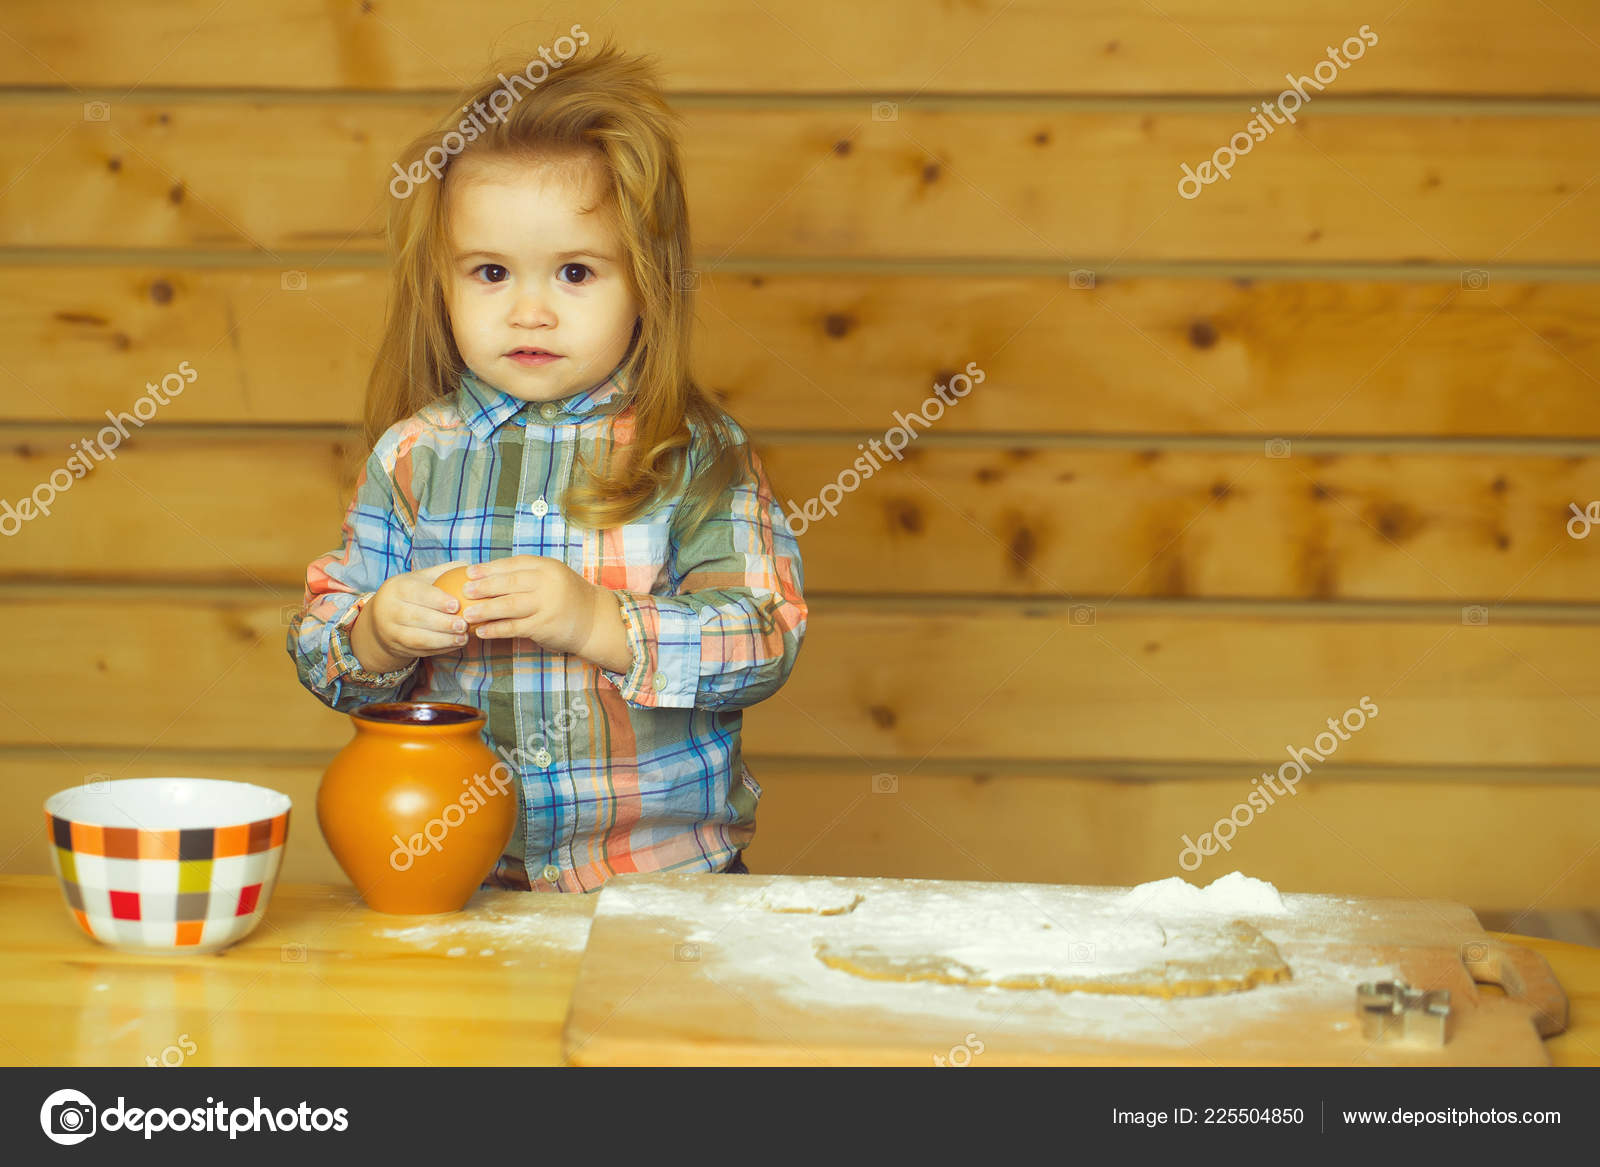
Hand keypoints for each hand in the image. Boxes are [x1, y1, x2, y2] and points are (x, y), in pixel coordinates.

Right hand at [359, 560, 473, 667]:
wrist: (382, 618)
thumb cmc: (411, 594)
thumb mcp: (420, 579)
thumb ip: (443, 572)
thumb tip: (470, 567)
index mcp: (396, 588)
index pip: (415, 593)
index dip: (436, 600)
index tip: (456, 605)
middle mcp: (389, 610)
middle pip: (416, 617)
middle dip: (442, 623)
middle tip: (464, 624)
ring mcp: (391, 632)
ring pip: (416, 638)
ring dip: (442, 640)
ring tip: (463, 638)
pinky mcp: (398, 648)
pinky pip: (419, 651)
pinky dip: (440, 649)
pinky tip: (456, 645)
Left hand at [460, 555, 603, 656]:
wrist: (595, 620)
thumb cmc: (568, 597)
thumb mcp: (553, 577)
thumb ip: (528, 575)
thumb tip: (489, 576)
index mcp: (547, 567)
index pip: (513, 565)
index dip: (489, 568)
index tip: (470, 572)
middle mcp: (547, 583)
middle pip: (508, 583)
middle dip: (483, 587)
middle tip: (463, 591)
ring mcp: (546, 605)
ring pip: (508, 605)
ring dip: (485, 610)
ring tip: (466, 614)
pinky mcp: (544, 626)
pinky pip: (514, 627)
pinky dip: (496, 629)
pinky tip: (481, 631)